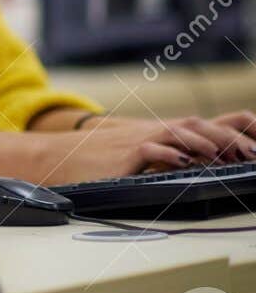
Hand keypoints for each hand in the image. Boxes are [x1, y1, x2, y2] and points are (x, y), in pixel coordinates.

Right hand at [33, 118, 253, 186]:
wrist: (55, 157)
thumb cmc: (94, 161)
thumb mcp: (133, 156)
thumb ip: (163, 157)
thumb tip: (195, 168)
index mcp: (157, 133)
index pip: (201, 124)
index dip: (231, 131)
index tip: (254, 146)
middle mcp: (151, 132)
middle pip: (196, 124)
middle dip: (229, 139)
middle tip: (252, 154)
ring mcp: (137, 141)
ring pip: (179, 132)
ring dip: (207, 143)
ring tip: (229, 156)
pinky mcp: (123, 155)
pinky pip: (150, 149)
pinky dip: (169, 153)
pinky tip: (185, 160)